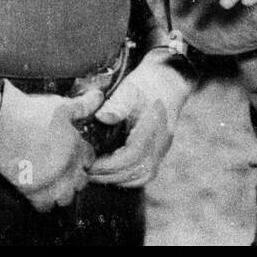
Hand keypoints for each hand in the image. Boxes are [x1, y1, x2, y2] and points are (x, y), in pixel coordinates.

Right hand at [0, 81, 102, 211]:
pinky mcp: (32, 191)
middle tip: (64, 167)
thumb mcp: (60, 106)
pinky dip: (46, 202)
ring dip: (63, 191)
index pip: (90, 159)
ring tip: (55, 181)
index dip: (83, 156)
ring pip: (66, 197)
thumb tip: (99, 96)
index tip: (75, 153)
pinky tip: (41, 190)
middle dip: (76, 175)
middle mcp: (67, 168)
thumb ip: (83, 105)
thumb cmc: (30, 114)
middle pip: (81, 181)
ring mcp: (50, 181)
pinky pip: (46, 207)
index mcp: (76, 147)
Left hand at [87, 51, 193, 187]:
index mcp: (154, 126)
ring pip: (143, 175)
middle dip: (110, 175)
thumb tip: (102, 118)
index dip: (110, 164)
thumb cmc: (147, 82)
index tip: (91, 163)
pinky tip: (113, 174)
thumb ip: (118, 104)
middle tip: (88, 172)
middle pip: (137, 170)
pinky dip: (129, 178)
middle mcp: (162, 140)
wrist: (168, 78)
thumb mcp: (131, 88)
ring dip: (119, 179)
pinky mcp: (160, 150)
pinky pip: (147, 173)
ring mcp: (163, 147)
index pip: (133, 155)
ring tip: (97, 175)